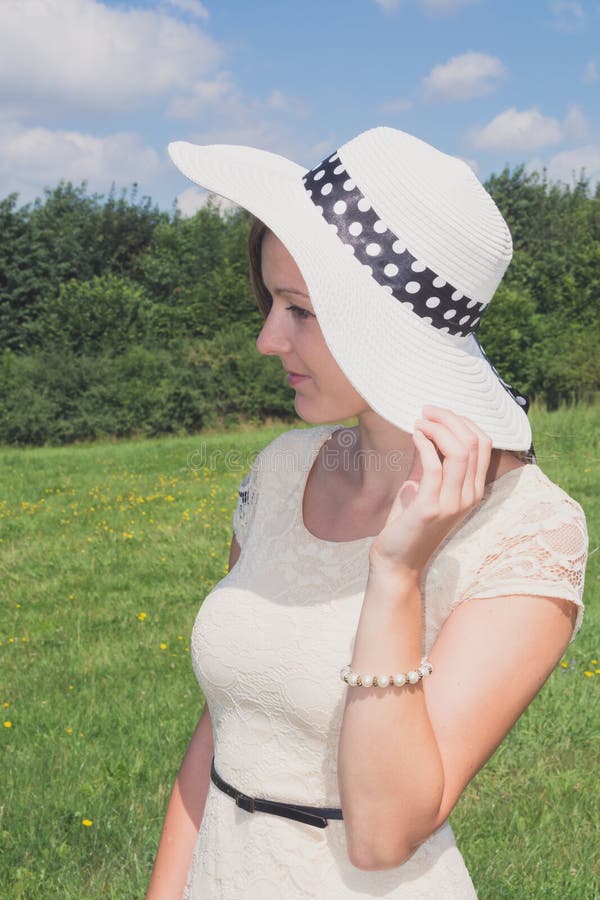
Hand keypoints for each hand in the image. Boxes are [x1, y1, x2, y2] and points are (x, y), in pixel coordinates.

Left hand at [368, 405, 492, 579]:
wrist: (397, 561)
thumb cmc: (409, 523)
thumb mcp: (426, 487)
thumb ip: (432, 461)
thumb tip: (427, 428)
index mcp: (474, 489)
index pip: (485, 443)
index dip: (464, 420)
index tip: (439, 413)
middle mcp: (470, 495)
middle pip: (474, 442)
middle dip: (450, 418)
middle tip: (427, 410)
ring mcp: (453, 503)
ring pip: (460, 450)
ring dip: (438, 428)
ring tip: (420, 420)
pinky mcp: (431, 507)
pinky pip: (434, 465)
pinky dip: (424, 444)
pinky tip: (414, 435)